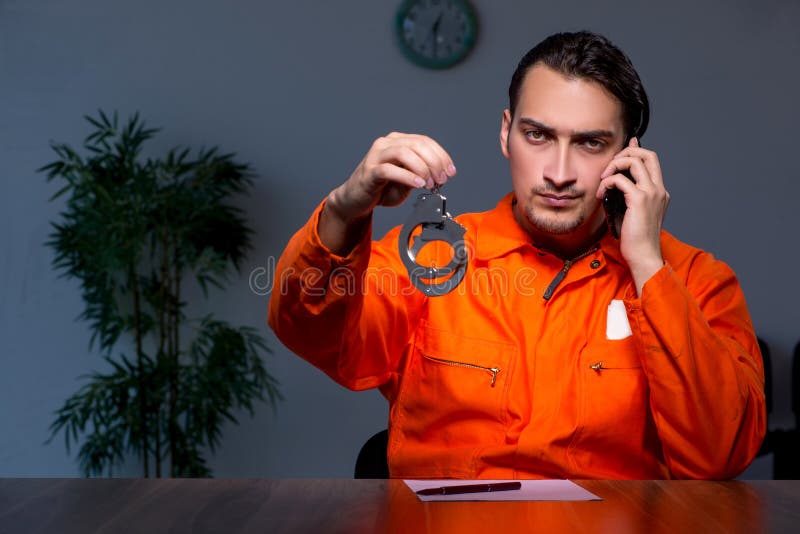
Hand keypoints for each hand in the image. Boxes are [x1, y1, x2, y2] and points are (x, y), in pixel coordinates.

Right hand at [321, 132, 455, 254]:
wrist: (355, 200)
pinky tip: (418, 185)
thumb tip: (440, 173)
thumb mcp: (407, 180)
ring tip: (429, 184)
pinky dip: (407, 177)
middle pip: (417, 144)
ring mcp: (376, 155)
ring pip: (404, 152)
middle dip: (434, 162)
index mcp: (398, 142)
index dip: (441, 155)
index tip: (450, 171)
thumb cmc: (381, 189)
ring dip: (422, 169)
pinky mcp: (369, 171)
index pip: (425, 141)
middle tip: (442, 180)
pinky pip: (390, 170)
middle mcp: (386, 144)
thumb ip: (421, 173)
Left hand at [596, 137, 669, 294]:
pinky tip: (600, 194)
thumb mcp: (629, 211)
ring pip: (635, 160)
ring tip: (603, 178)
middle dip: (626, 152)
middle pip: (648, 154)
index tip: (625, 146)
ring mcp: (652, 193)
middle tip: (610, 166)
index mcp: (659, 192)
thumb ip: (624, 195)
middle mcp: (659, 189)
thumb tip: (613, 182)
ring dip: (614, 165)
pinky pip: (620, 179)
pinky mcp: (640, 199)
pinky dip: (607, 182)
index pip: (651, 161)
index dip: (637, 149)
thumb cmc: (634, 238)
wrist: (643, 255)